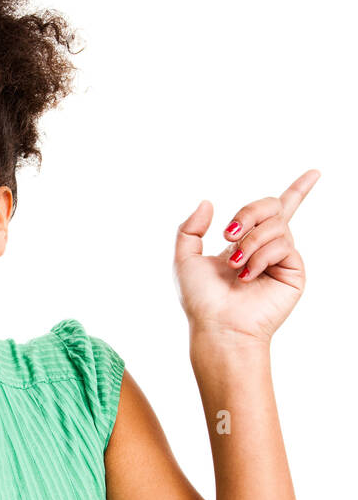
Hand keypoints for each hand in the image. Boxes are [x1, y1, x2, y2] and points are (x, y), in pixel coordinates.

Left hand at [172, 169, 319, 342]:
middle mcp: (266, 248)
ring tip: (235, 266)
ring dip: (250, 241)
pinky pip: (283, 244)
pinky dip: (260, 256)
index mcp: (244, 243)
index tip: (315, 173)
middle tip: (227, 235)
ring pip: (276, 224)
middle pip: (272, 205)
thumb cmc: (201, 300)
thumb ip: (190, 228)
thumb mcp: (184, 259)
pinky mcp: (293, 271)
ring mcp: (281, 259)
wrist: (218, 326)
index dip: (298, 190)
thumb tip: (209, 202)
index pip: (273, 211)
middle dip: (248, 213)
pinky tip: (247, 277)